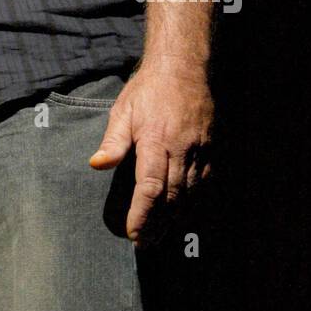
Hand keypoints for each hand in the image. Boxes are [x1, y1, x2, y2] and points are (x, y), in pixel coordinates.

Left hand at [88, 63, 213, 248]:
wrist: (183, 67)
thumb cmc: (148, 90)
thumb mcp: (123, 110)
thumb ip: (113, 141)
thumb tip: (97, 165)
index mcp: (155, 140)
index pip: (149, 187)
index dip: (142, 215)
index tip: (133, 234)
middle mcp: (181, 148)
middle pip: (172, 197)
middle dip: (158, 224)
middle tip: (146, 243)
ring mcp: (200, 149)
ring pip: (191, 194)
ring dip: (176, 218)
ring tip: (161, 234)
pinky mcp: (213, 149)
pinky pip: (206, 184)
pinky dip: (195, 203)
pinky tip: (184, 213)